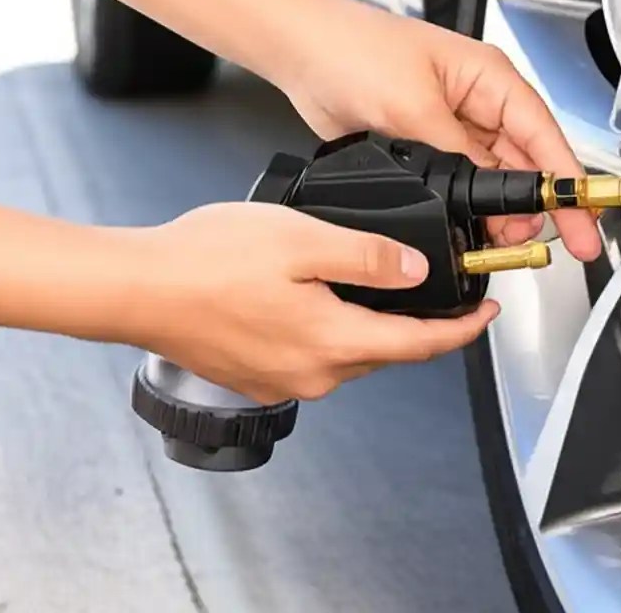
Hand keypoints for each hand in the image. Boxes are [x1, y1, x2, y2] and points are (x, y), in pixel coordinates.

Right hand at [127, 202, 498, 402]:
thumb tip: (415, 271)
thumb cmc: (205, 262)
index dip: (463, 329)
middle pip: (387, 350)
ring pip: (349, 353)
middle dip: (419, 324)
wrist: (134, 289)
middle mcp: (313, 374)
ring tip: (372, 285)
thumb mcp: (303, 240)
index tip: (487, 313)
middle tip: (437, 290)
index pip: (421, 344)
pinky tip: (315, 299)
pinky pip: (312, 357)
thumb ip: (368, 258)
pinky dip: (329, 331)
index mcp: (334, 342)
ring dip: (370, 325)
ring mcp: (283, 381)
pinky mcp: (256, 377)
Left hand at [282, 0, 601, 261]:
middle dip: (537, 207)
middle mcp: (479, 103)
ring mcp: (455, 127)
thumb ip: (455, 155)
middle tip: (551, 244)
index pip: (545, 136)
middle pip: (527, 164)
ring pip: (496, 180)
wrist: (303, 51)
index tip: (585, 217)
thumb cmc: (355, 50)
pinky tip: (473, 230)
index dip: (568, 182)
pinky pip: (463, 185)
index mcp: (490, 79)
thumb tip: (483, 195)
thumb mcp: (412, 108)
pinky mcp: (429, 147)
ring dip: (502, 213)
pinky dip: (471, 210)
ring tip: (506, 244)